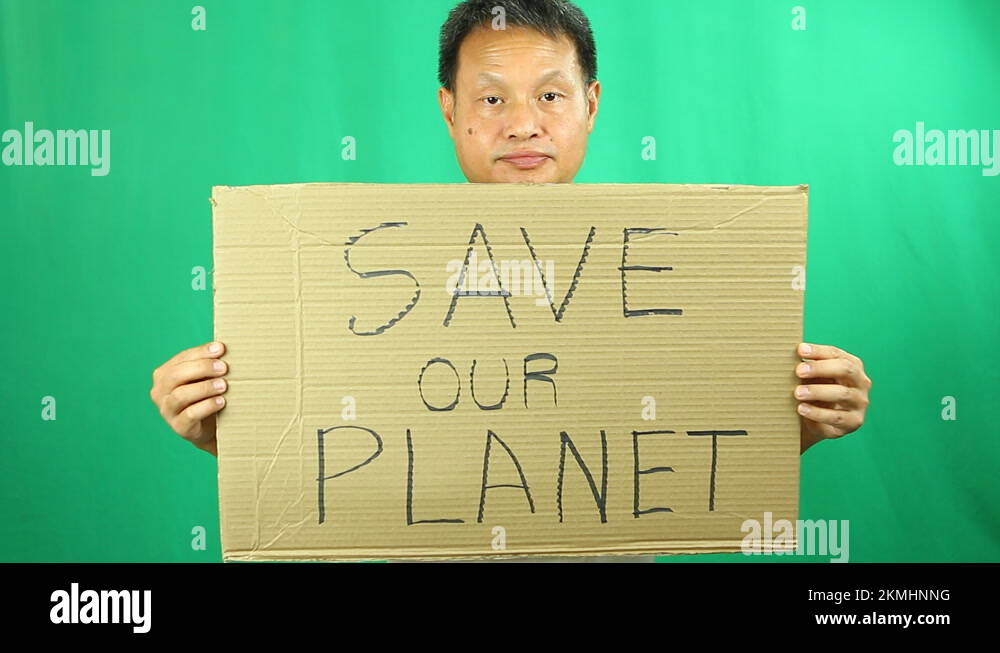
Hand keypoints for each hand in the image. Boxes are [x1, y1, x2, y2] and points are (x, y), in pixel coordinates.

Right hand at [149, 341, 227, 455]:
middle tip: (224, 368)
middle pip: (176, 375)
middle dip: (202, 368)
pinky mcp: (178, 427)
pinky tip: (221, 402)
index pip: (181, 358)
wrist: (211, 427)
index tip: (221, 349)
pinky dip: (207, 406)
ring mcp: (167, 411)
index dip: (201, 352)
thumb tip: (222, 347)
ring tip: (224, 385)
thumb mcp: (205, 377)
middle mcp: (160, 392)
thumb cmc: (207, 395)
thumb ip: (209, 363)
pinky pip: (190, 415)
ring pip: (180, 395)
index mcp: (164, 374)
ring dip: (204, 388)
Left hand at [794, 342, 871, 452]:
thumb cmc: (815, 392)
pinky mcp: (854, 421)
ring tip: (797, 393)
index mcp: (852, 365)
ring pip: (842, 393)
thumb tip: (787, 355)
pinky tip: (802, 409)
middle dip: (820, 368)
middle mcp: (861, 382)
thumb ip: (806, 367)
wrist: (818, 423)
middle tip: (798, 371)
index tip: (800, 350)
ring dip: (817, 391)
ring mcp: (859, 402)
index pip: (837, 354)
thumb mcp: (812, 378)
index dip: (818, 351)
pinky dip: (818, 413)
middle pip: (845, 369)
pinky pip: (837, 417)